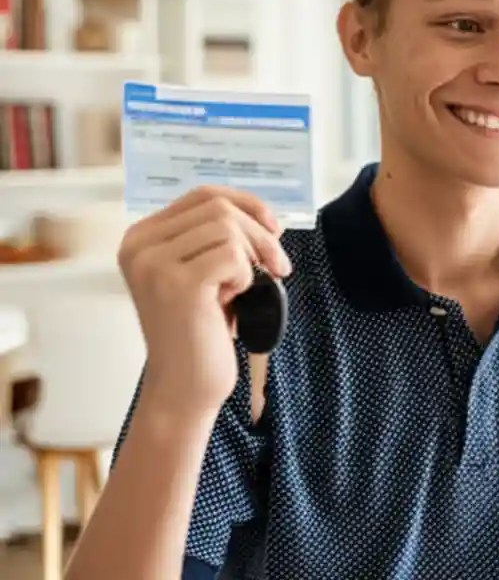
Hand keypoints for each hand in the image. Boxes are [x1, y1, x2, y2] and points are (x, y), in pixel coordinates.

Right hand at [117, 186, 290, 418]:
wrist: (186, 387)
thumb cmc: (203, 332)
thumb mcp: (210, 274)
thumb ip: (222, 240)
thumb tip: (268, 217)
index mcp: (141, 238)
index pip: (202, 194)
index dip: (247, 204)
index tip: (274, 228)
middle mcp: (138, 246)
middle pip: (218, 206)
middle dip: (260, 233)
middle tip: (277, 267)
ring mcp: (153, 263)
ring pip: (227, 227)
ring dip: (254, 256)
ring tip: (248, 289)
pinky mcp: (176, 284)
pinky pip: (232, 255)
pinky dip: (246, 276)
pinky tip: (235, 301)